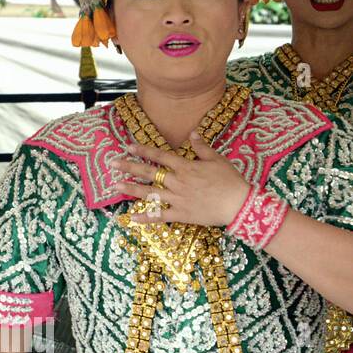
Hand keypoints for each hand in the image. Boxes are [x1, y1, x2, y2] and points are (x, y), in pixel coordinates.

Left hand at [111, 132, 248, 226]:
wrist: (240, 204)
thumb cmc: (231, 180)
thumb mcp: (217, 159)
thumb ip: (202, 147)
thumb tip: (192, 133)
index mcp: (186, 167)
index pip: (160, 156)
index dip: (143, 150)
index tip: (128, 146)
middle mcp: (178, 181)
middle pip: (149, 172)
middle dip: (129, 167)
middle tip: (112, 163)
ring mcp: (177, 198)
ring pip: (150, 193)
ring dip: (131, 189)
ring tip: (115, 186)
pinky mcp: (181, 214)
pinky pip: (160, 216)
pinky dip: (145, 218)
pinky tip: (131, 218)